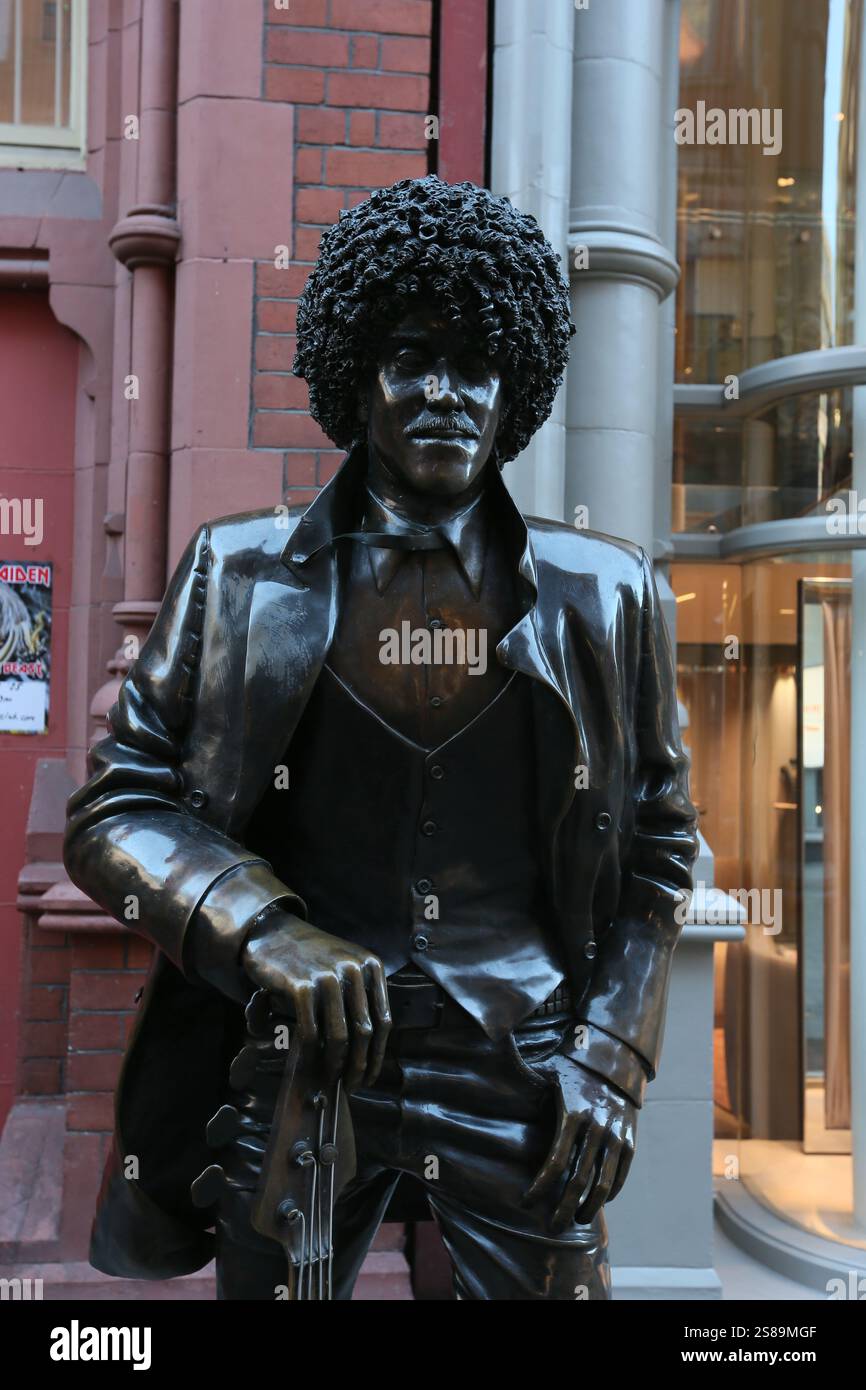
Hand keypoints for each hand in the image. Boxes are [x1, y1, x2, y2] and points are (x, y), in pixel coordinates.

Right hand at [240, 910, 390, 1092]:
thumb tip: (367, 1050)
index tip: (370, 1076)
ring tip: (329, 1080)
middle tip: (350, 1086)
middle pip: (364, 1032)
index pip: (384, 1021)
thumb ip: (359, 998)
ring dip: (335, 1065)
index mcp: (371, 966)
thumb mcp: (345, 967)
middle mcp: (353, 969)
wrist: (273, 932)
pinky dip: (311, 1054)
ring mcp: (327, 977)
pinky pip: (311, 1031)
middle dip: (359, 1066)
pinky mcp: (300, 987)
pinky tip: (308, 1064)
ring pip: (340, 1036)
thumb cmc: (310, 957)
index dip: (378, 1055)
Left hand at [522, 1054, 635, 1230]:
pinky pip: (620, 1174)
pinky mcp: (630, 1139)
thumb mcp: (546, 1071)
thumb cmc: (571, 1065)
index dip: (540, 1187)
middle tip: (552, 1227)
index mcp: (572, 1113)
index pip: (554, 1162)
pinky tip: (598, 1202)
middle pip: (578, 1180)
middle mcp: (596, 1127)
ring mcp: (616, 1135)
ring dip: (588, 1208)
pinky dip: (610, 1192)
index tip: (526, 1203)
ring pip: (603, 1184)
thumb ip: (524, 1084)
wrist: (616, 1057)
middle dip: (563, 1208)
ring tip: (576, 1221)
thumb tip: (489, 1086)